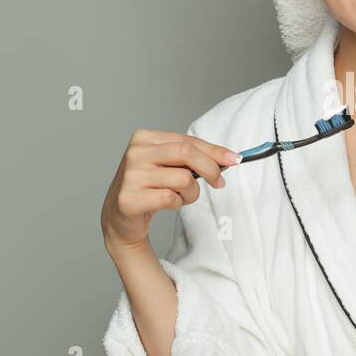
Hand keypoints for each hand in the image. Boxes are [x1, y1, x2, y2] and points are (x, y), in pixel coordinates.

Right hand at [101, 129, 239, 256]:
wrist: (121, 217)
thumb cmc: (150, 187)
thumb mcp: (169, 165)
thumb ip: (193, 156)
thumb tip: (228, 157)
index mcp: (144, 138)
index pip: (187, 141)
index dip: (214, 151)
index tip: (234, 159)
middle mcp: (135, 153)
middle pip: (186, 153)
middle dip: (210, 168)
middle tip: (219, 182)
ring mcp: (130, 176)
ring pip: (182, 179)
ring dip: (191, 193)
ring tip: (181, 196)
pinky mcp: (129, 199)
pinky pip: (170, 198)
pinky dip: (177, 203)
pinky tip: (169, 203)